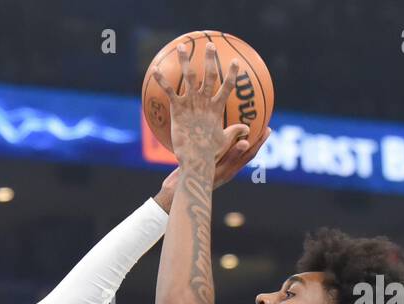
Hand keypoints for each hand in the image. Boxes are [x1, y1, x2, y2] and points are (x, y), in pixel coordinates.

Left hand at [151, 40, 242, 171]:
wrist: (195, 159)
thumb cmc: (210, 153)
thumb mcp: (224, 141)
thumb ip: (235, 132)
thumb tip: (248, 130)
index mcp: (217, 108)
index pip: (228, 87)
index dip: (232, 74)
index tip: (235, 62)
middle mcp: (205, 102)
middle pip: (210, 74)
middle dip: (210, 58)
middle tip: (210, 45)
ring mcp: (191, 103)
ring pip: (189, 76)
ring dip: (186, 60)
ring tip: (182, 46)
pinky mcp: (177, 108)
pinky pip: (169, 90)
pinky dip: (162, 79)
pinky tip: (155, 69)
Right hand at [153, 126, 269, 210]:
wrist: (176, 191)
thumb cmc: (194, 179)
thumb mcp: (214, 166)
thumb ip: (230, 154)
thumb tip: (246, 142)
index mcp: (230, 170)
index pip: (249, 154)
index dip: (259, 142)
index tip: (268, 129)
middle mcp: (225, 168)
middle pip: (243, 152)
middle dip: (252, 139)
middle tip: (260, 124)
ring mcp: (215, 168)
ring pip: (230, 151)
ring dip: (237, 138)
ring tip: (240, 125)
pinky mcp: (205, 165)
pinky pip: (217, 150)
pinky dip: (221, 140)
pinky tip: (214, 132)